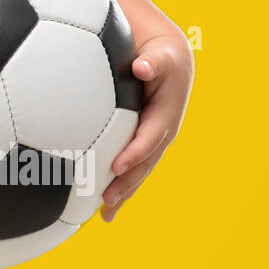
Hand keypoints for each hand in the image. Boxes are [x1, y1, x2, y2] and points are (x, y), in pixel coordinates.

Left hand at [101, 25, 194, 220]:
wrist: (168, 57)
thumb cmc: (160, 53)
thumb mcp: (161, 54)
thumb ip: (152, 61)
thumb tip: (142, 67)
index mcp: (166, 113)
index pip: (150, 137)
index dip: (135, 153)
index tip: (117, 167)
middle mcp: (161, 131)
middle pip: (144, 162)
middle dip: (128, 184)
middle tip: (107, 202)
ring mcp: (152, 138)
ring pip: (138, 169)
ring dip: (124, 191)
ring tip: (105, 214)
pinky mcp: (140, 140)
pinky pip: (130, 163)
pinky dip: (119, 182)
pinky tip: (99, 202)